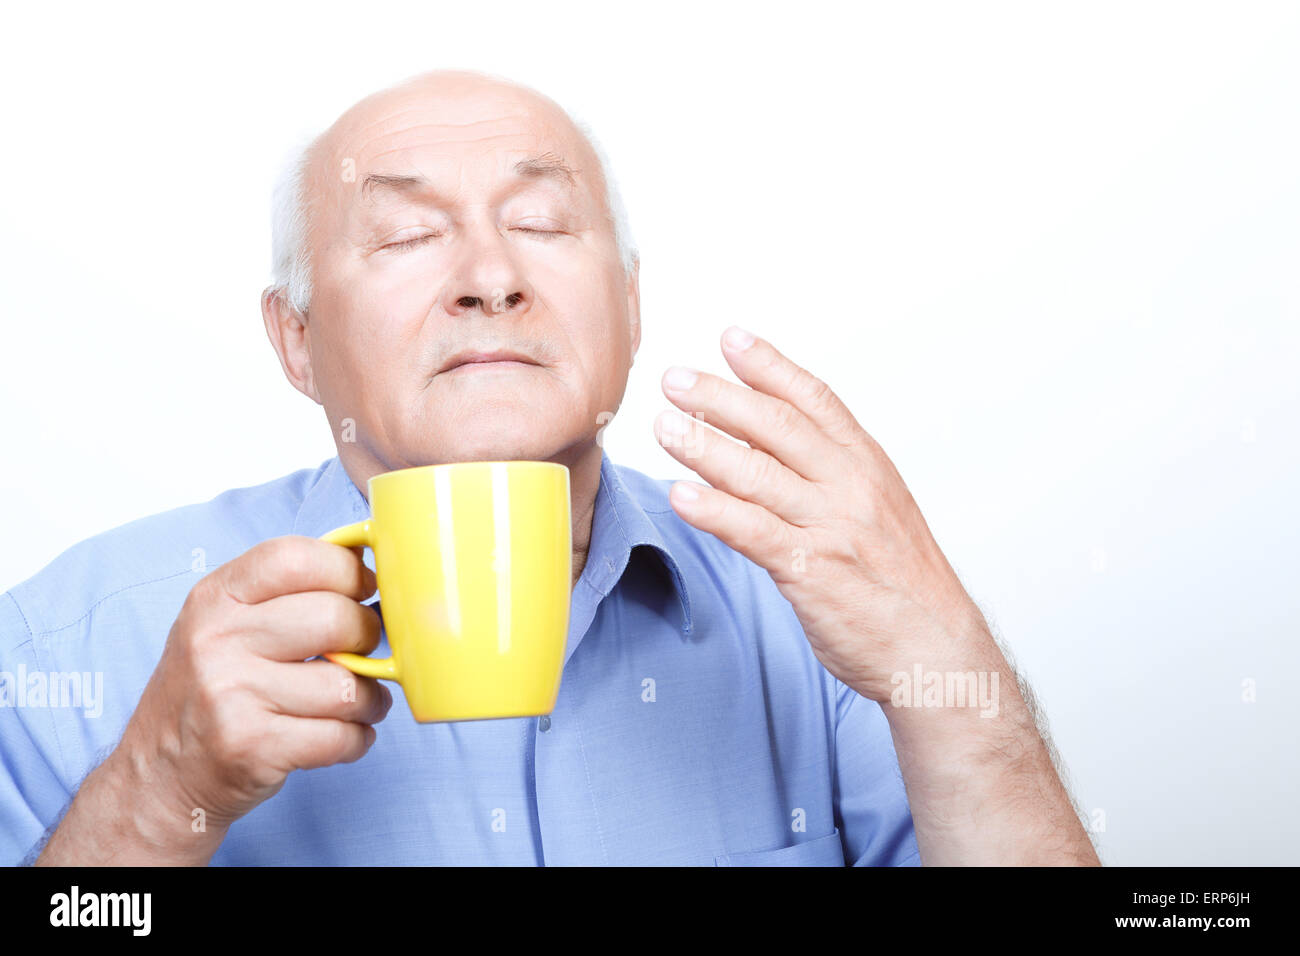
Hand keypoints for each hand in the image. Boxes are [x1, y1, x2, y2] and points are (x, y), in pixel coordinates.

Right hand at [37, 536, 391, 864]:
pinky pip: (341, 736)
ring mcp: (232, 695)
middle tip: (363, 649)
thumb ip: (286, 593)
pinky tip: (344, 734)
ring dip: (371, 698)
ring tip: (359, 702)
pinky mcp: (252, 747)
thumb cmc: (211, 690)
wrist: (158, 775)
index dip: (347, 570)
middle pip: (335, 617)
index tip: (363, 590)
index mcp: (215, 598)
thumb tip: (365, 565)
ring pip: (347, 685)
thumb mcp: (225, 624)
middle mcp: (217, 640)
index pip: (296, 558)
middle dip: (367, 635)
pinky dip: (358, 738)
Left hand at [654, 326, 987, 702]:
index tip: (732, 340)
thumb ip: (826, 477)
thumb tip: (765, 446)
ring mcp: (833, 528)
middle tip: (675, 379)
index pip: (815, 400)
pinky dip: (715, 512)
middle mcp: (851, 488)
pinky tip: (681, 496)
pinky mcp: (813, 572)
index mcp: (867, 466)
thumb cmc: (902, 585)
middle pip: (779, 427)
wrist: (937, 651)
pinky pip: (755, 533)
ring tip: (665, 426)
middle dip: (722, 397)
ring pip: (759, 474)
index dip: (770, 367)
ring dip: (705, 446)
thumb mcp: (876, 511)